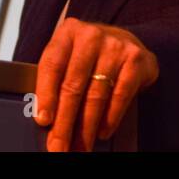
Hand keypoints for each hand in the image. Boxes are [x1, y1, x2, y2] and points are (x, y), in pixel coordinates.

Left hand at [34, 17, 158, 150]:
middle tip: (58, 147)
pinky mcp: (136, 60)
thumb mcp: (70, 55)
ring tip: (81, 147)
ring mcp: (115, 46)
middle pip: (73, 85)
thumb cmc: (90, 53)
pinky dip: (110, 118)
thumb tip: (46, 120)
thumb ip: (56, 79)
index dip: (46, 95)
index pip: (52, 65)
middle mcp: (91, 36)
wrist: (127, 40)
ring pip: (96, 95)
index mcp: (68, 32)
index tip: (43, 121)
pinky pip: (120, 96)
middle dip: (64, 122)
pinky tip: (102, 132)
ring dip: (86, 127)